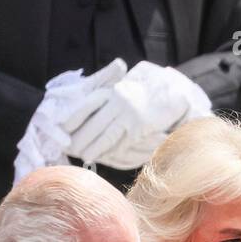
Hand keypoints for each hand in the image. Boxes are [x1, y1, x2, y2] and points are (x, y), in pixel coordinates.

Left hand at [64, 61, 209, 167]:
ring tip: (81, 156)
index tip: (61, 127)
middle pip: (92, 123)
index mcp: (115, 89)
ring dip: (91, 147)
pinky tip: (98, 157)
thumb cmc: (153, 87)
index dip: (73, 117)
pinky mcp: (139, 125)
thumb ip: (113, 93)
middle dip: (79, 137)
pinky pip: (120, 141)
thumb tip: (96, 103)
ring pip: (104, 134)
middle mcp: (119, 99)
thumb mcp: (130, 84)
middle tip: (68, 148)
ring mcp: (129, 113)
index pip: (87, 104)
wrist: (179, 90)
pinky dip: (108, 151)